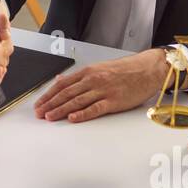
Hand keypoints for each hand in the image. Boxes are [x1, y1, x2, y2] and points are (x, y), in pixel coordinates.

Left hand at [34, 49, 169, 122]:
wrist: (148, 69)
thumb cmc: (125, 70)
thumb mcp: (99, 68)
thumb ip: (79, 76)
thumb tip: (60, 79)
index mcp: (88, 71)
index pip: (62, 84)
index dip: (48, 95)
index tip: (39, 104)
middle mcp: (93, 80)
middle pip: (66, 93)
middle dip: (51, 104)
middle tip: (40, 113)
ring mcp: (103, 90)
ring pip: (77, 101)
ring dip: (61, 110)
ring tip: (50, 117)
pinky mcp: (114, 100)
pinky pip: (95, 108)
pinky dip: (83, 114)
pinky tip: (73, 118)